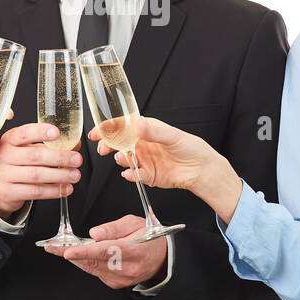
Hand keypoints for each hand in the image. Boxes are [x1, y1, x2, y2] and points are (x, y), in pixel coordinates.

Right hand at [0, 121, 82, 221]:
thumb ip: (50, 145)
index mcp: (10, 140)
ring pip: (36, 175)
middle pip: (34, 155)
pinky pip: (35, 192)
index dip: (40, 132)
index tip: (57, 133)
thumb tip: (75, 144)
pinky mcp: (8, 192)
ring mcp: (4, 174)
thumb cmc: (18, 163)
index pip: (24, 133)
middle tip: (76, 159)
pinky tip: (64, 188)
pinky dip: (53, 191)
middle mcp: (4, 155)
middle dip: (59, 157)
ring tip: (74, 175)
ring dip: (59, 175)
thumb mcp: (29, 149)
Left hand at [45, 214, 167, 288]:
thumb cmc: (150, 238)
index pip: (104, 251)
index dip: (84, 251)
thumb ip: (114, 228)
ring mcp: (120, 279)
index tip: (67, 251)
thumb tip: (95, 233)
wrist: (163, 259)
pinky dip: (86, 262)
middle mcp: (126, 268)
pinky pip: (95, 271)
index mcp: (132, 250)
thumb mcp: (135, 223)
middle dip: (70, 252)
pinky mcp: (115, 284)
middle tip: (51, 246)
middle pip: (93, 261)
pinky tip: (82, 254)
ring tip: (59, 247)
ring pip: (91, 267)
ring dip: (75, 257)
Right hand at [90, 115, 211, 189]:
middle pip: (119, 144)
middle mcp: (143, 145)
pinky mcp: (149, 175)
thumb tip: (139, 123)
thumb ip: (154, 131)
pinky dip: (131, 175)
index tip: (97, 133)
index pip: (123, 127)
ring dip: (120, 159)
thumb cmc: (191, 148)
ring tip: (121, 158)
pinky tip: (131, 174)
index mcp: (147, 130)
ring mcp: (145, 160)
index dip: (108, 129)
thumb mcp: (172, 136)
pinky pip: (135, 175)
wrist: (202, 170)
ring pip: (125, 159)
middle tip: (103, 149)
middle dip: (108, 146)